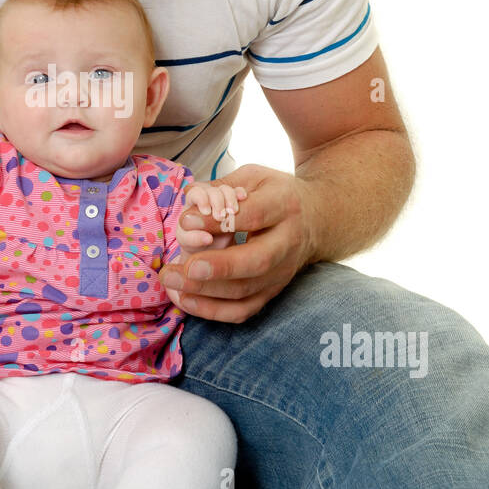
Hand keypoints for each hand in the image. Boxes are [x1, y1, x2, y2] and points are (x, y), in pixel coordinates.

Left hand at [159, 165, 316, 322]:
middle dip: (218, 267)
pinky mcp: (273, 291)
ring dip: (206, 291)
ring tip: (171, 280)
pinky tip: (185, 299)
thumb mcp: (254, 177)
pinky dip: (213, 310)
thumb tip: (189, 200)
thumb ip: (221, 187)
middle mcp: (288, 242)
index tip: (186, 220)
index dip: (218, 221)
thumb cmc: (275, 195)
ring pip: (247, 290)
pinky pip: (244, 310)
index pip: (254, 215)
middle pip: (257, 261)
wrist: (316, 220)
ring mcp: (283, 271)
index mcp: (284, 205)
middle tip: (184, 266)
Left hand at [175, 179, 247, 251]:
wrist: (209, 248)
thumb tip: (207, 238)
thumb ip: (194, 239)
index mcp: (191, 204)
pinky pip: (237, 193)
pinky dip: (240, 193)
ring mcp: (221, 201)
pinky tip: (242, 197)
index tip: (207, 212)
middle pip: (212, 190)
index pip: (194, 193)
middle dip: (217, 201)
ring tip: (233, 212)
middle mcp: (206, 199)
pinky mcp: (233, 206)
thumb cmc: (195, 242)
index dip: (201, 199)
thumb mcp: (189, 242)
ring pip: (225, 190)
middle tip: (220, 217)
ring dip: (230, 198)